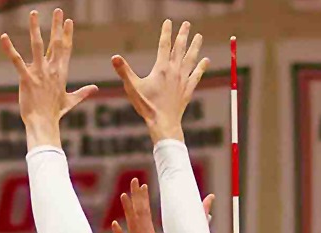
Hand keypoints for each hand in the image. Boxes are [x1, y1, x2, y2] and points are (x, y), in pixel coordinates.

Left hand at [1, 9, 98, 149]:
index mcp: (61, 72)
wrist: (43, 124)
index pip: (65, 48)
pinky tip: (3, 37)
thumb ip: (83, 92)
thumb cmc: (55, 114)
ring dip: (35, 28)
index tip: (69, 21)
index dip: (67, 34)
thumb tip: (95, 88)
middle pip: (55, 42)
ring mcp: (39, 73)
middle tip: (58, 10)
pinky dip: (9, 48)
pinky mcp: (26, 78)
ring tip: (34, 13)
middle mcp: (51, 69)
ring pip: (37, 45)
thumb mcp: (71, 101)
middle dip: (57, 25)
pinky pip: (17, 61)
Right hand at [108, 178, 212, 232]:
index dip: (145, 199)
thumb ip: (200, 219)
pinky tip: (116, 224)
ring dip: (128, 210)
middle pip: (139, 214)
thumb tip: (210, 203)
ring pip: (132, 225)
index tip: (143, 185)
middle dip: (136, 197)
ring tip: (124, 196)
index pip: (146, 213)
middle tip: (133, 180)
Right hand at [112, 19, 208, 142]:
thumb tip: (114, 57)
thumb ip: (124, 71)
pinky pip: (197, 75)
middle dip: (183, 34)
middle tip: (186, 24)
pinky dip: (202, 67)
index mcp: (161, 68)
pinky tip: (206, 60)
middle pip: (180, 48)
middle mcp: (175, 71)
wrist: (163, 122)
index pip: (164, 45)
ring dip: (195, 46)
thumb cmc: (147, 106)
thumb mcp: (132, 87)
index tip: (168, 22)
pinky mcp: (188, 89)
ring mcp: (183, 79)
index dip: (166, 32)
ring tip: (199, 36)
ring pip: (191, 58)